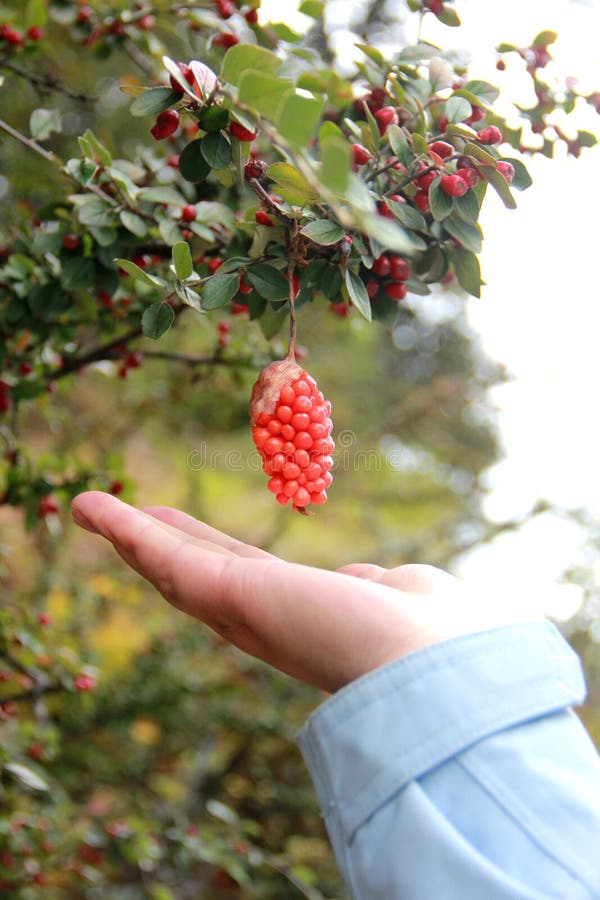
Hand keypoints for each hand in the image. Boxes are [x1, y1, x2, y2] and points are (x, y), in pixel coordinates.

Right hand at [71, 492, 524, 692]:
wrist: (436, 671)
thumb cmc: (436, 642)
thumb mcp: (404, 596)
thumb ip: (378, 588)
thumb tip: (365, 582)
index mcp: (304, 619)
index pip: (249, 581)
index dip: (218, 558)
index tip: (198, 540)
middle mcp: (265, 621)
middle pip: (199, 572)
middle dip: (165, 543)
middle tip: (132, 519)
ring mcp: (242, 612)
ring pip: (171, 565)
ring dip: (130, 534)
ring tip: (94, 509)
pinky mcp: (227, 596)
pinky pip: (164, 556)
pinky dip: (122, 529)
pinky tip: (91, 505)